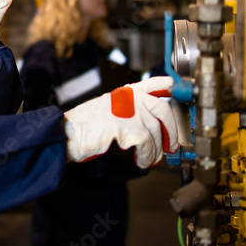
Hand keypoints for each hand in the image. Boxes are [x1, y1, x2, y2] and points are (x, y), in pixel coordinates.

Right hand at [63, 76, 178, 168]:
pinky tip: (142, 161)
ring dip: (156, 151)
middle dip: (170, 131)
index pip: (153, 83)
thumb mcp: (109, 108)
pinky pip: (147, 145)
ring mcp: (130, 111)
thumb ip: (129, 110)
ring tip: (150, 160)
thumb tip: (150, 125)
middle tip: (170, 145)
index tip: (175, 89)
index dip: (168, 85)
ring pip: (156, 132)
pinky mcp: (128, 127)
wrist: (69, 133)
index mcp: (126, 92)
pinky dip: (148, 157)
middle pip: (163, 110)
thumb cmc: (85, 125)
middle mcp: (131, 98)